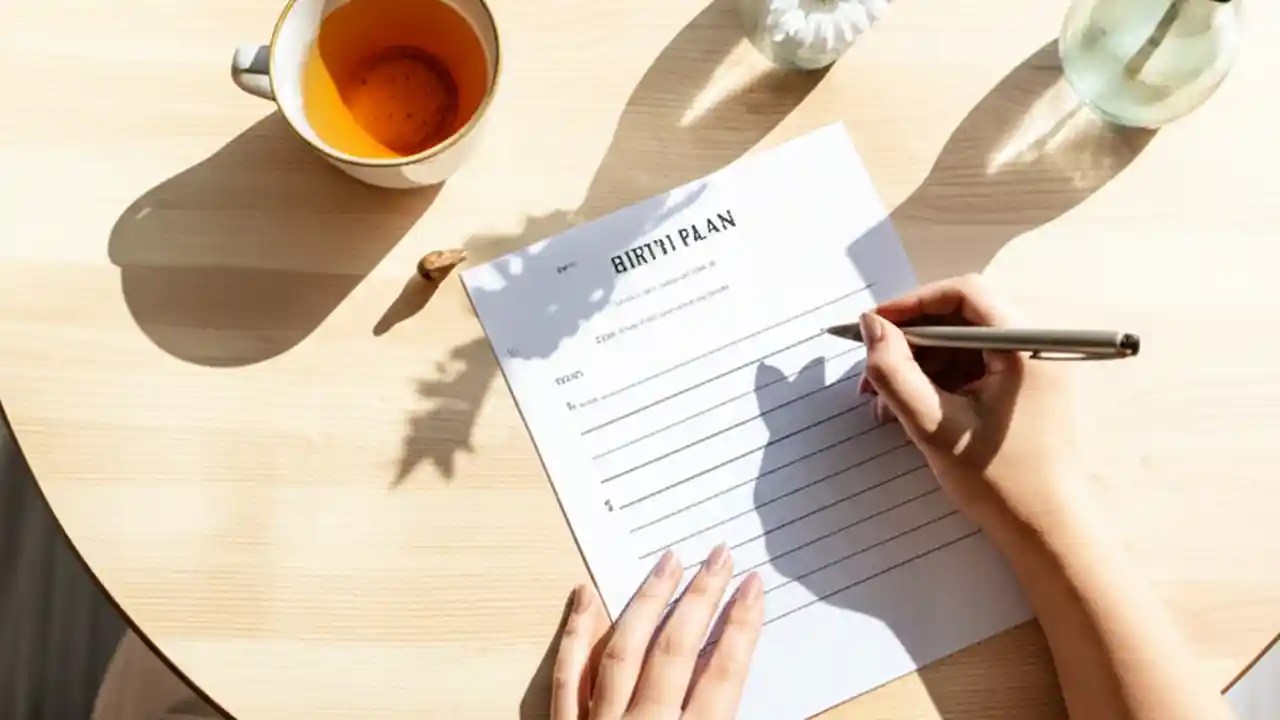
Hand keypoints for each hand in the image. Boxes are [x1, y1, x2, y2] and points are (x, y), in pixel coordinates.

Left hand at [552, 546, 763, 719]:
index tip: (752, 587)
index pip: (722, 674)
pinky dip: (576, 634)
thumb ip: (749, 719)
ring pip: (623, 650)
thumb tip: (791, 699)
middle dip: (701, 598)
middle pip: (675, 649)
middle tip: (719, 556)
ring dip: (647, 601)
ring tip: (668, 562)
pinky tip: (586, 596)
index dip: (742, 627)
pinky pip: (568, 676)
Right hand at [857, 274, 1086, 540]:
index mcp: (1024, 347)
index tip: (874, 325)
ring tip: (885, 398)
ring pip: (961, 341)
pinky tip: (910, 406)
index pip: (962, 294)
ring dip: (920, 362)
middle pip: (960, 315)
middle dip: (910, 338)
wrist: (1046, 529)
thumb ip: (895, 372)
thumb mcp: (933, 425)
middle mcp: (1033, 346)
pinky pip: (972, 364)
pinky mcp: (1022, 386)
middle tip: (872, 368)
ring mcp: (1030, 366)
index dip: (911, 303)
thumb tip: (871, 327)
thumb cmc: (1000, 482)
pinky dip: (938, 379)